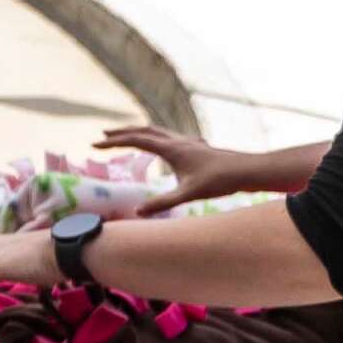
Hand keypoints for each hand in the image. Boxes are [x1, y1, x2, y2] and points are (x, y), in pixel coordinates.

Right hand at [94, 124, 252, 211]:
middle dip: (122, 132)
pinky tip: (161, 146)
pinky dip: (156, 137)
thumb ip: (162, 203)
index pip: (135, 141)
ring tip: (127, 137)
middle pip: (143, 130)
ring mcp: (188, 141)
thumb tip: (137, 212)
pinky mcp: (196, 146)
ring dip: (138, 132)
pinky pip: (169, 136)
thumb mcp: (188, 194)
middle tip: (103, 135)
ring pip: (157, 131)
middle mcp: (177, 140)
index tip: (95, 145)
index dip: (113, 143)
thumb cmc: (219, 181)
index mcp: (171, 149)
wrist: (247, 170)